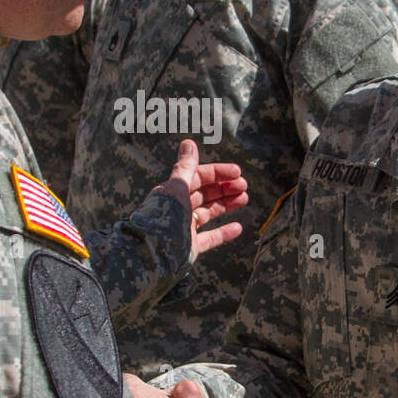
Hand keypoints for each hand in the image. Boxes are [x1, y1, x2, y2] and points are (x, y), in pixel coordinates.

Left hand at [150, 139, 247, 258]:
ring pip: (208, 212)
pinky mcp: (189, 247)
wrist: (154, 255)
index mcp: (173, 192)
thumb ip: (186, 168)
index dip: (218, 173)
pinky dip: (224, 233)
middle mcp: (178, 208)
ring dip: (226, 204)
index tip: (238, 173)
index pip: (198, 177)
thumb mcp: (177, 188)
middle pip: (205, 194)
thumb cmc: (164, 218)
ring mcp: (184, 228)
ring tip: (244, 199)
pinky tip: (238, 227)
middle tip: (244, 187)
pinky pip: (210, 238)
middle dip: (225, 188)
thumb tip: (188, 142)